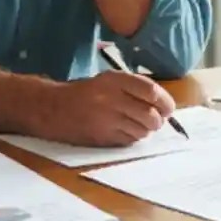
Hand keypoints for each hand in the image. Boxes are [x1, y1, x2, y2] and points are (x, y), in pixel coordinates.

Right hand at [32, 71, 176, 147]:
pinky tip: (123, 131)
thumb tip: (162, 103)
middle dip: (158, 121)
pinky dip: (132, 138)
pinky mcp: (103, 137)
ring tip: (136, 125)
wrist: (53, 108)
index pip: (151, 92)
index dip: (165, 102)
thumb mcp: (107, 81)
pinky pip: (129, 141)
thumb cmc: (84, 93)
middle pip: (151, 115)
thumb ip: (133, 88)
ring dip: (145, 130)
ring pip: (142, 130)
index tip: (168, 108)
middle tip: (155, 121)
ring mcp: (107, 120)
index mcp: (114, 80)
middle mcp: (112, 99)